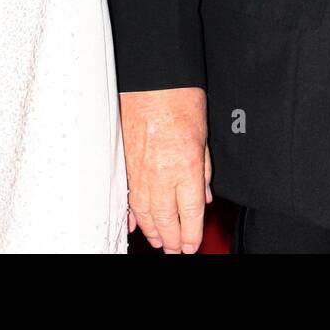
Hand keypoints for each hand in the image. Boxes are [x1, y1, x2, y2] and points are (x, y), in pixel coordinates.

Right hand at [120, 87, 212, 253]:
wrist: (152, 79)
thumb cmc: (179, 98)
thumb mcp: (203, 135)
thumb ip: (204, 169)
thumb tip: (203, 193)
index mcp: (186, 167)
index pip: (190, 213)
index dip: (191, 234)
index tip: (192, 245)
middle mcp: (161, 174)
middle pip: (166, 219)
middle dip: (172, 239)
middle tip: (176, 250)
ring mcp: (140, 170)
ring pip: (145, 212)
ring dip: (153, 230)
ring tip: (160, 241)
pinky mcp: (125, 162)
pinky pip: (128, 195)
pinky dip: (132, 213)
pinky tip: (135, 223)